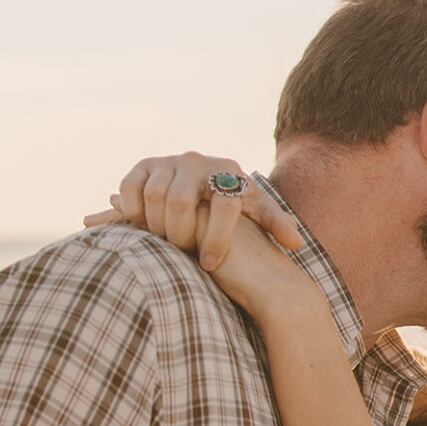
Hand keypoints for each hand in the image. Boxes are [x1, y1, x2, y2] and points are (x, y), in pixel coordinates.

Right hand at [83, 151, 302, 267]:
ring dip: (157, 226)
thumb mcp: (256, 212)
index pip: (222, 205)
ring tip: (168, 243)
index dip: (216, 237)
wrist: (203, 183)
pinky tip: (146, 226)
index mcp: (229, 172)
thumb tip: (295, 243)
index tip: (210, 265)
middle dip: (180, 235)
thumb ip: (275, 224)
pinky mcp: (144, 165)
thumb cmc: (235, 207)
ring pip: (154, 197)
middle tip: (184, 253)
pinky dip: (133, 210)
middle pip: (180, 203)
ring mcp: (169, 161)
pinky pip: (131, 189)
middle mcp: (198, 161)